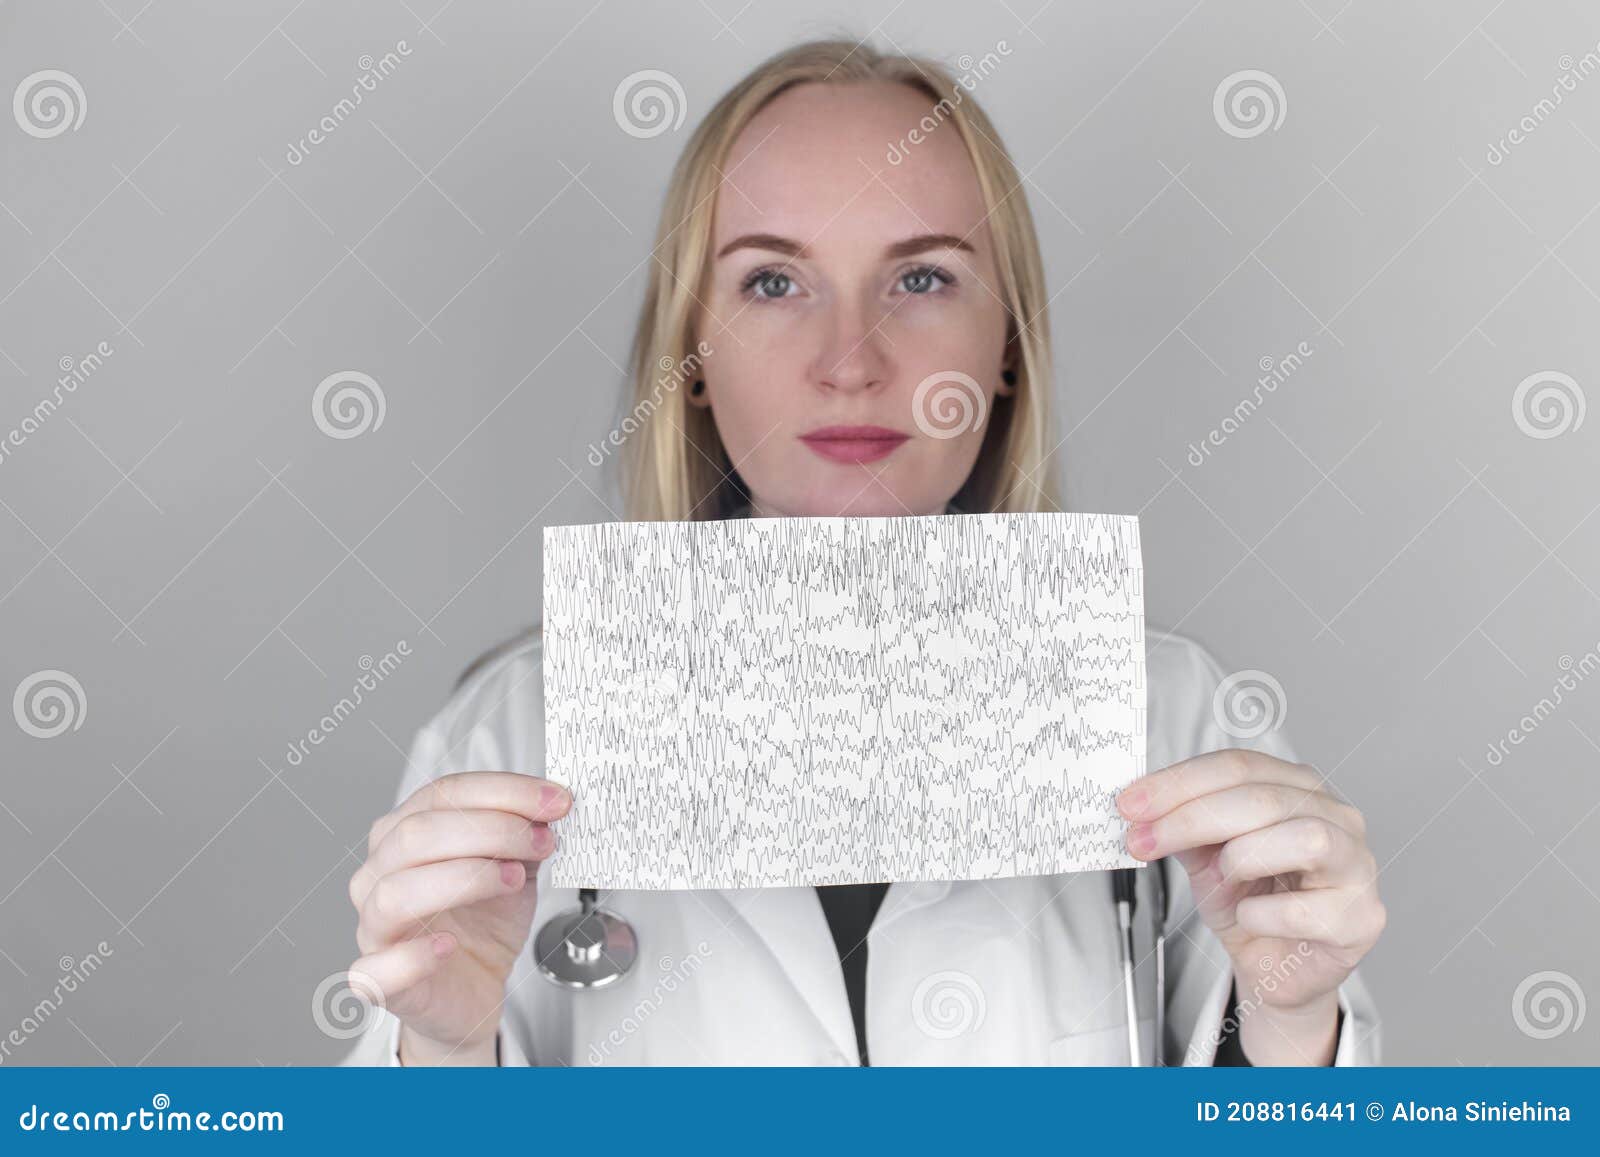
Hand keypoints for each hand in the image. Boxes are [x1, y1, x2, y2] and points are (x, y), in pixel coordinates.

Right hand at [345, 771, 570, 1064]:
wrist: (475, 987)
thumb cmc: (484, 924)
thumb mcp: (517, 865)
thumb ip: (525, 834)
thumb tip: (548, 804)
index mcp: (405, 833)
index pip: (443, 794)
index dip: (504, 792)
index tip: (555, 800)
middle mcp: (379, 874)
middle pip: (417, 834)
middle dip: (491, 830)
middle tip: (542, 841)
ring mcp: (374, 927)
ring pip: (395, 893)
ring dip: (463, 879)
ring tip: (513, 880)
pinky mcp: (379, 980)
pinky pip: (376, 968)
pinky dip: (412, 957)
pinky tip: (447, 947)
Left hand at [1117, 749, 1384, 1063]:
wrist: (1277, 968)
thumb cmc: (1251, 901)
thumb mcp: (1205, 855)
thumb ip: (1183, 825)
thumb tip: (1141, 804)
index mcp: (1297, 786)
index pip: (1237, 766)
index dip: (1177, 782)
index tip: (1130, 803)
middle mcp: (1336, 815)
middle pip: (1261, 797)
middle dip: (1189, 817)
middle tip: (1142, 839)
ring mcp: (1357, 865)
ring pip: (1303, 837)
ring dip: (1242, 857)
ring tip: (1224, 877)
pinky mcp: (1361, 918)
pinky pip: (1306, 909)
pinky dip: (1262, 914)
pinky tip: (1250, 917)